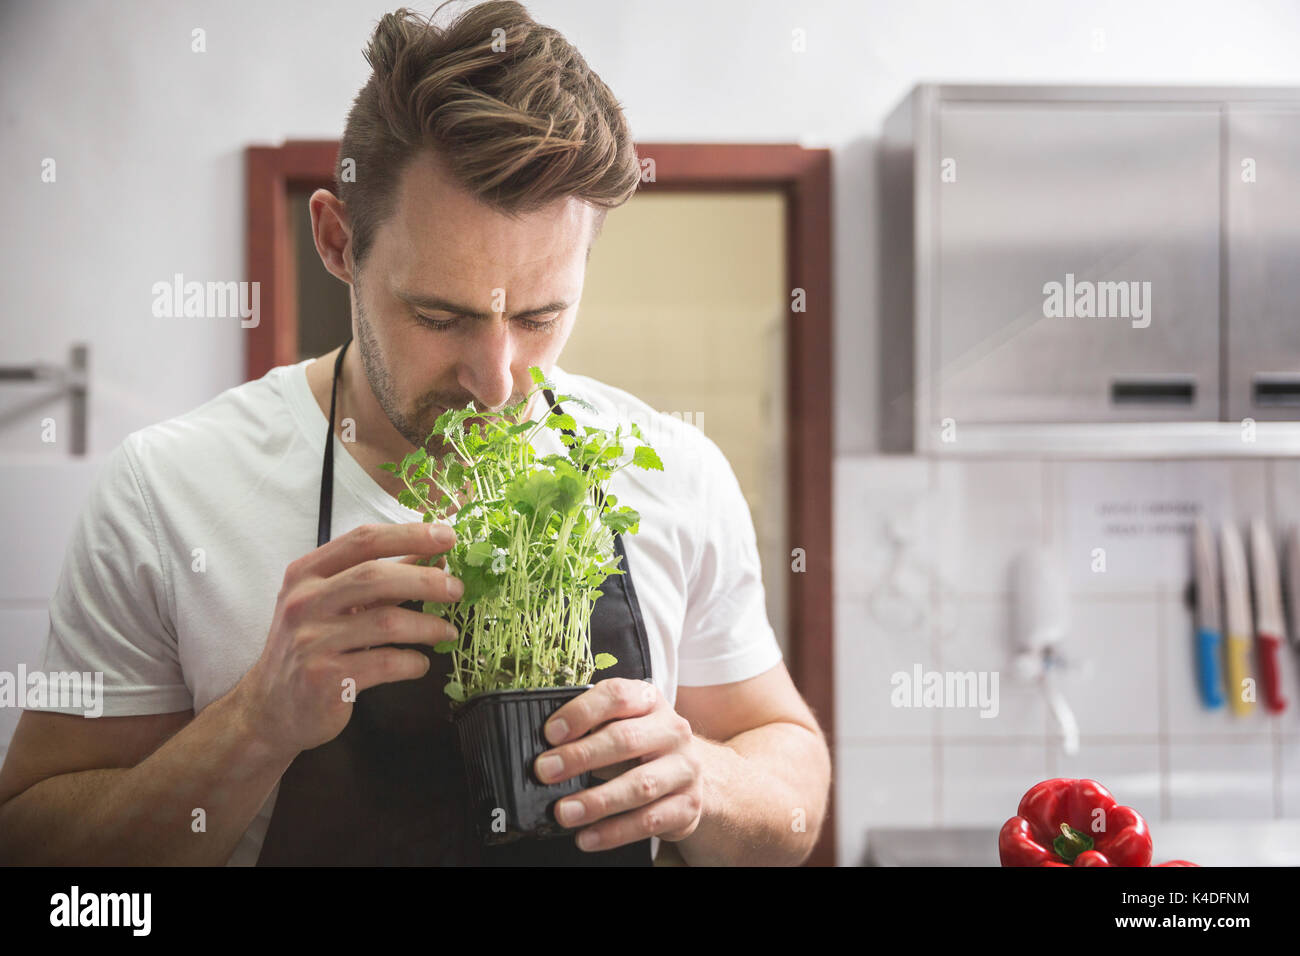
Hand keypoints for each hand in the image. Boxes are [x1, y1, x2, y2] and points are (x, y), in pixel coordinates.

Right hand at [234, 521, 460, 759]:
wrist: (270, 708)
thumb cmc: (309, 646)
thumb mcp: (332, 603)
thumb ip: (377, 577)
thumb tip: (430, 552)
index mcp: (306, 573)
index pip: (363, 540)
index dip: (409, 535)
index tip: (447, 536)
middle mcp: (304, 602)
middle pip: (376, 576)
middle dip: (426, 580)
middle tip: (456, 589)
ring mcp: (311, 641)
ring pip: (386, 622)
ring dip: (427, 625)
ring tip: (447, 631)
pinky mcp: (324, 679)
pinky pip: (384, 663)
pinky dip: (412, 662)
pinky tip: (420, 663)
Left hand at [533, 678, 703, 851]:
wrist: (689, 775)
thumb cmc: (641, 746)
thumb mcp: (621, 725)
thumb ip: (590, 730)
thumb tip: (547, 754)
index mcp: (649, 702)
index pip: (617, 696)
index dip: (581, 713)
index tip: (550, 733)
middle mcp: (672, 731)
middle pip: (626, 739)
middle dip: (580, 756)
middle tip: (546, 772)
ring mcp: (685, 769)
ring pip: (640, 785)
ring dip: (597, 801)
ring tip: (564, 812)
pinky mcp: (687, 806)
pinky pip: (649, 821)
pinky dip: (614, 832)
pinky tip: (587, 837)